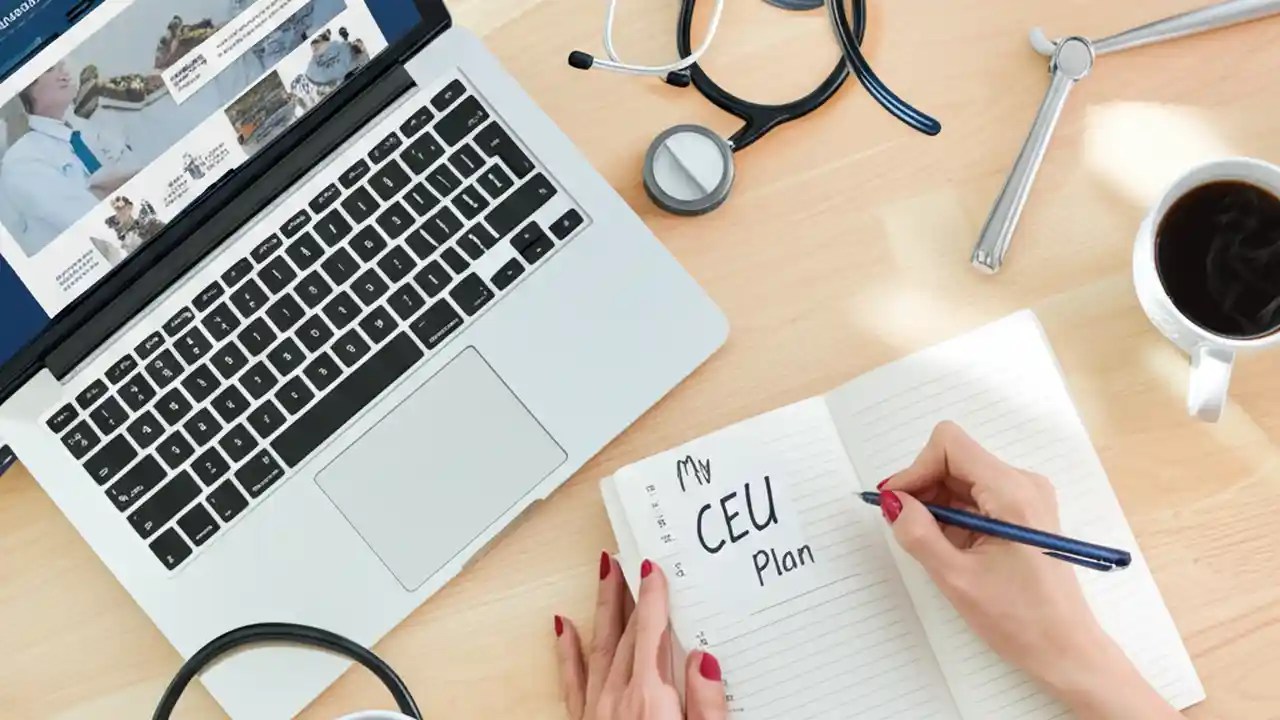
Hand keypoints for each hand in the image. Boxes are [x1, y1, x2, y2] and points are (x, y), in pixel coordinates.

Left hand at [554, 554, 727, 719]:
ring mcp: (597, 710)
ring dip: (604, 606)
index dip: (652, 598)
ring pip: (600, 646)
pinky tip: (563, 625)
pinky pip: (572, 679)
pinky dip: (568, 649)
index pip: (651, 634)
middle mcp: (619, 698)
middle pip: (626, 634)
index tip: (651, 568)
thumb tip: (703, 660)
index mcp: (651, 698)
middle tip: (631, 560)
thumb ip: (706, 705)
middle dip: (630, 594)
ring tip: (605, 572)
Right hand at [881, 422, 1179, 718]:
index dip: (916, 469)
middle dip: (923, 487)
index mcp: (1012, 492)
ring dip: (938, 504)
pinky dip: (954, 515)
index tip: (896, 502)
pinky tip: (952, 547)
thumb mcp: (956, 578)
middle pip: (955, 459)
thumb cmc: (1019, 619)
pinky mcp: (1024, 513)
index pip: (950, 445)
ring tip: (933, 545)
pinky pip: (977, 496)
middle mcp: (1024, 484)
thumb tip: (892, 500)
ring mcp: (1027, 497)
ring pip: (963, 477)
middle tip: (905, 526)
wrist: (1066, 649)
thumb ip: (918, 533)